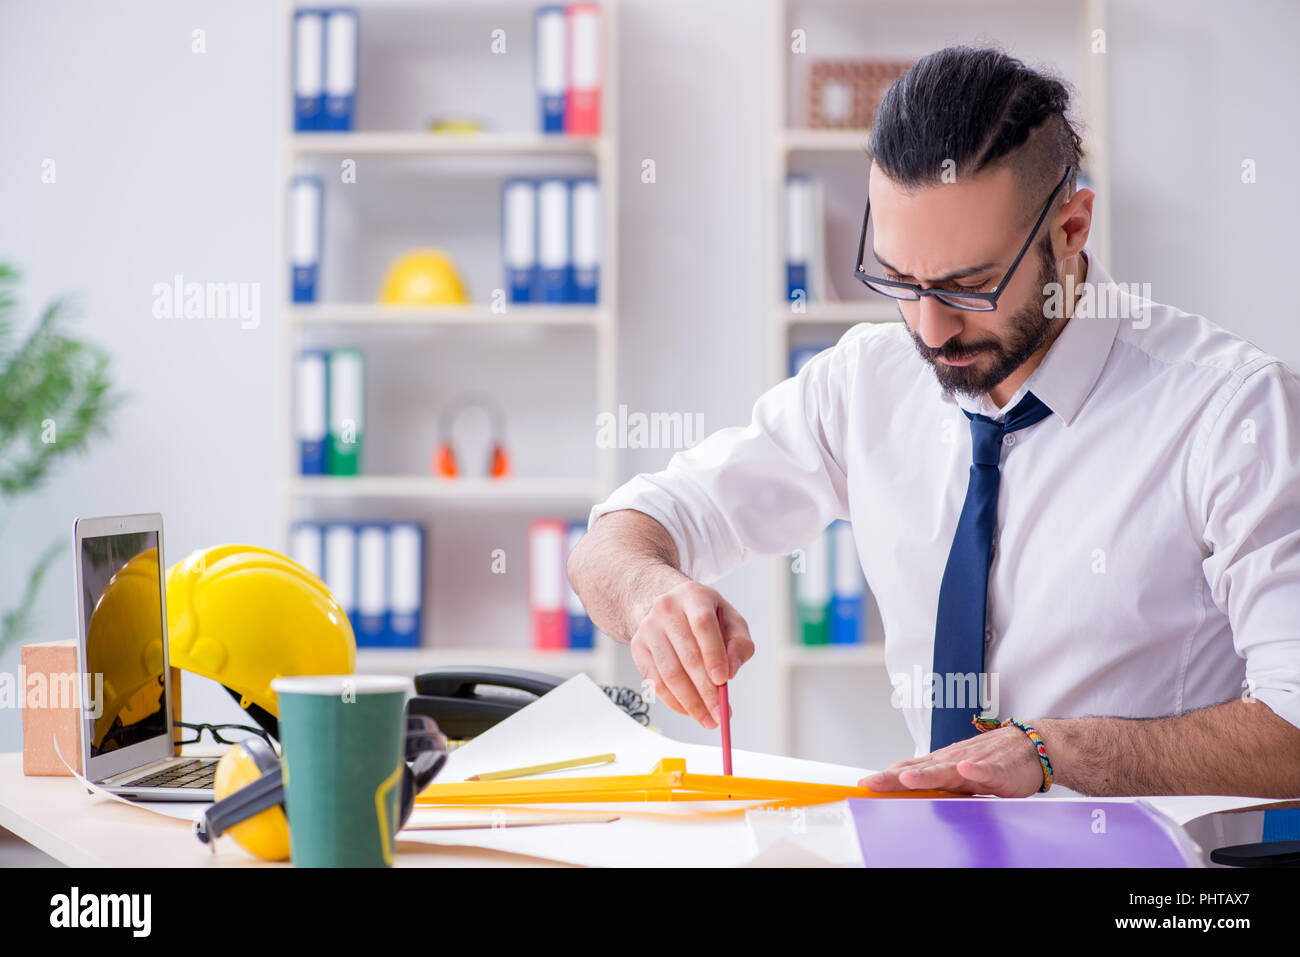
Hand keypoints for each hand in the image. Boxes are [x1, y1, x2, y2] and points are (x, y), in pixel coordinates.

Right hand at [628, 581, 754, 728]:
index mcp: (693, 596)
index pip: (702, 625)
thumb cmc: (706, 616)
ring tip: (708, 720)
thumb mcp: (730, 621)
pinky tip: (690, 711)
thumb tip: (731, 672)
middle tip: (720, 714)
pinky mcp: (637, 646)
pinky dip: (674, 702)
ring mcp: (648, 628)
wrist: (668, 605)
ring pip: (669, 673)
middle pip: (686, 654)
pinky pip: (655, 682)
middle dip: (706, 690)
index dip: (713, 654)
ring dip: (690, 702)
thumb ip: (739, 644)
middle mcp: (666, 608)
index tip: (723, 681)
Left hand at [859, 726, 1044, 796]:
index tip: (863, 786)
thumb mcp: (956, 773)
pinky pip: (985, 770)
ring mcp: (973, 763)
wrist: (1029, 745)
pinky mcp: (998, 769)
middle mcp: (951, 761)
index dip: (885, 777)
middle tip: (872, 783)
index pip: (907, 770)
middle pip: (918, 770)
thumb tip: (904, 791)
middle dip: (894, 777)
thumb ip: (934, 783)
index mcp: (940, 764)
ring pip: (947, 770)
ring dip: (927, 774)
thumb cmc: (990, 759)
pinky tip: (966, 770)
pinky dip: (975, 770)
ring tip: (908, 778)